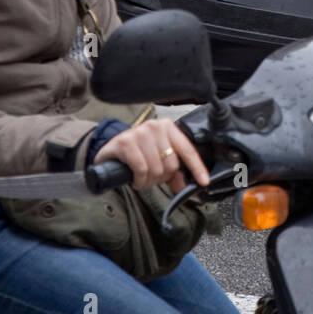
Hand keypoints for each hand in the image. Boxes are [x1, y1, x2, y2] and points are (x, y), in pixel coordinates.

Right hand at [94, 119, 209, 193]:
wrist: (109, 150)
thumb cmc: (135, 153)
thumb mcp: (157, 158)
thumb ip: (173, 172)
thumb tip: (185, 186)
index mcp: (168, 127)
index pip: (187, 150)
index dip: (196, 168)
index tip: (203, 182)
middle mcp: (156, 127)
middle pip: (171, 164)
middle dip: (161, 177)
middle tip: (150, 177)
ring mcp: (140, 133)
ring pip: (156, 168)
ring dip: (148, 180)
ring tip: (141, 178)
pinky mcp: (126, 142)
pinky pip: (141, 169)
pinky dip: (139, 180)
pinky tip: (134, 179)